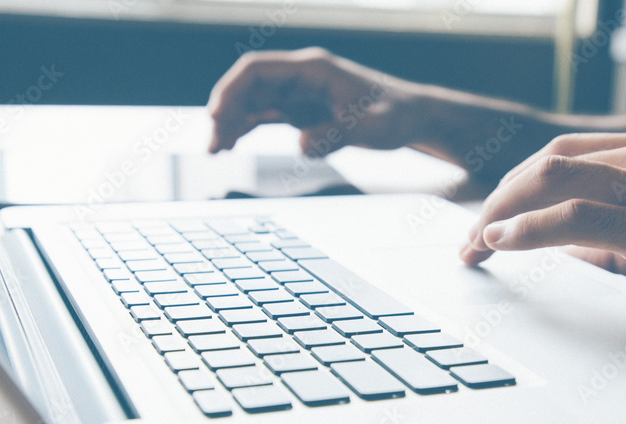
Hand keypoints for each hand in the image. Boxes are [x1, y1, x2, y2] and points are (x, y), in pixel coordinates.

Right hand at [208, 47, 419, 155]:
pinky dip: (245, 128)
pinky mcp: (301, 110)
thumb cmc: (396, 116)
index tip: (215, 116)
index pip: (258, 70)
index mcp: (313, 70)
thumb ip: (337, 136)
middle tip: (213, 147)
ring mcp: (298, 93)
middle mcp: (300, 77)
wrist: (411, 117)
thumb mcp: (373, 128)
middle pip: (248, 86)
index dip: (231, 90)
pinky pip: (263, 115)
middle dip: (225, 112)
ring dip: (231, 123)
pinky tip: (230, 145)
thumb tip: (302, 146)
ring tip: (215, 151)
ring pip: (251, 101)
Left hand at [460, 127, 625, 340]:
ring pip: (551, 179)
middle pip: (548, 160)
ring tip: (472, 247)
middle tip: (469, 237)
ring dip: (498, 214)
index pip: (568, 152)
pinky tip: (499, 244)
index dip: (518, 184)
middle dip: (497, 197)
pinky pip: (573, 218)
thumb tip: (575, 247)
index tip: (491, 217)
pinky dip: (525, 231)